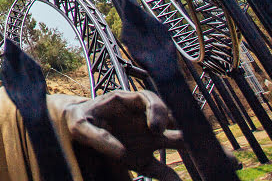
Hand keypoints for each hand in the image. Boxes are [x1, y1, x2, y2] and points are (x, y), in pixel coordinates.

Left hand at [65, 90, 182, 179]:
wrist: (74, 129)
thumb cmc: (79, 120)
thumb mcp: (80, 126)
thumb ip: (98, 137)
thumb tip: (121, 152)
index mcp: (127, 103)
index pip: (149, 99)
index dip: (158, 110)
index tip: (157, 128)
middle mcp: (141, 120)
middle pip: (170, 120)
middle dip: (179, 129)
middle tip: (181, 142)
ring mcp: (145, 139)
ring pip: (174, 142)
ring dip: (185, 150)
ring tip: (196, 160)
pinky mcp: (142, 159)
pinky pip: (163, 171)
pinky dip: (172, 179)